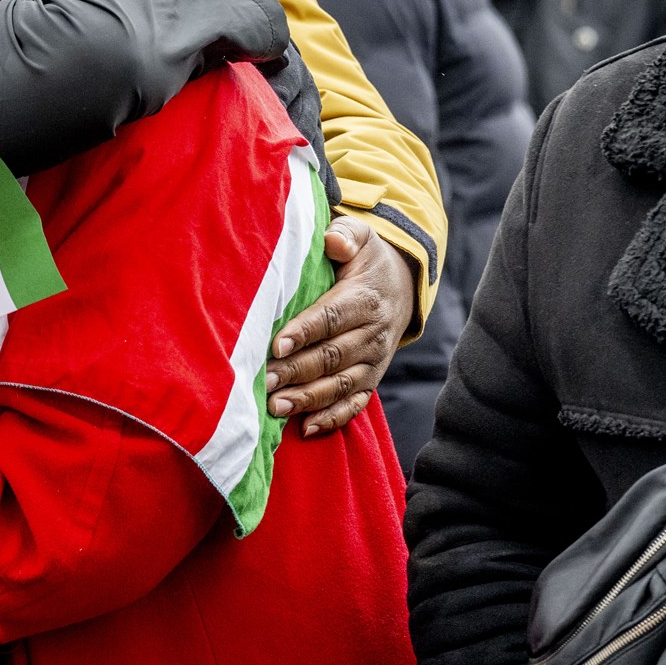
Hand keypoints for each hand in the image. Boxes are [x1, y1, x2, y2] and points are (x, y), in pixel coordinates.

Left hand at [264, 217, 413, 435]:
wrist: (401, 288)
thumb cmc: (366, 261)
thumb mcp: (362, 238)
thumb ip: (346, 236)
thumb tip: (332, 243)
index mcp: (365, 300)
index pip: (332, 317)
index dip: (304, 332)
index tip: (276, 344)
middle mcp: (372, 335)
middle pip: (332, 356)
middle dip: (297, 371)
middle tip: (264, 381)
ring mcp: (373, 361)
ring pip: (340, 385)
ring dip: (308, 399)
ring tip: (276, 407)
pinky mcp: (371, 380)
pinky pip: (355, 404)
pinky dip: (333, 418)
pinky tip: (306, 428)